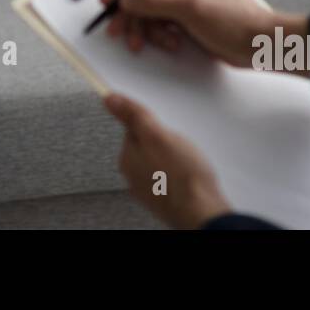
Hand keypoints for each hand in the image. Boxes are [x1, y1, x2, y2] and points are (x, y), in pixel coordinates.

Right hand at [99, 0, 303, 69]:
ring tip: (146, 44)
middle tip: (118, 30)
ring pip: (150, 7)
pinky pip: (161, 19)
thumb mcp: (189, 7)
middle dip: (133, 13)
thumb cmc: (233, 19)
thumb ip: (152, 1)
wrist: (259, 44)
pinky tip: (171, 43)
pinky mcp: (188, 11)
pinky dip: (160, 33)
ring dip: (147, 27)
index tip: (109, 0)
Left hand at [104, 92, 231, 227]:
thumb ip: (133, 116)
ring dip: (171, 160)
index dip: (154, 126)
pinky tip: (189, 177)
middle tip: (180, 147)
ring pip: (158, 164)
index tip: (167, 131)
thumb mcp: (156, 135)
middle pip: (147, 147)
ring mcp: (148, 191)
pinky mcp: (164, 201)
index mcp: (127, 159)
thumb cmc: (181, 173)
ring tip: (187, 162)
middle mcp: (132, 177)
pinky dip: (177, 176)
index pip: (134, 130)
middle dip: (163, 143)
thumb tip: (108, 98)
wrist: (201, 211)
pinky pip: (168, 180)